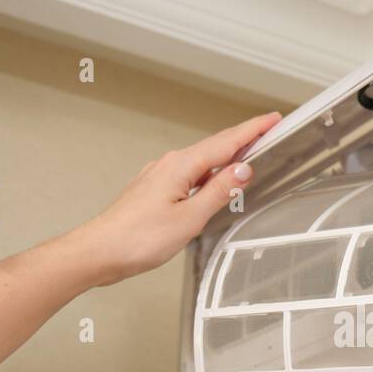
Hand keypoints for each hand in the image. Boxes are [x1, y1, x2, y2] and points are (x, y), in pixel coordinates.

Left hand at [64, 112, 281, 285]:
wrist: (99, 251)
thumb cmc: (136, 238)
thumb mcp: (190, 218)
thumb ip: (219, 192)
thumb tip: (243, 171)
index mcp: (180, 166)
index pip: (226, 142)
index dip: (253, 130)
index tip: (273, 120)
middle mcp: (169, 165)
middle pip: (215, 147)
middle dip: (244, 140)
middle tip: (268, 133)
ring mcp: (160, 176)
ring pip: (202, 162)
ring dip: (226, 158)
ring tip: (249, 158)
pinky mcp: (155, 190)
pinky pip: (189, 175)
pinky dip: (208, 174)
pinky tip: (213, 184)